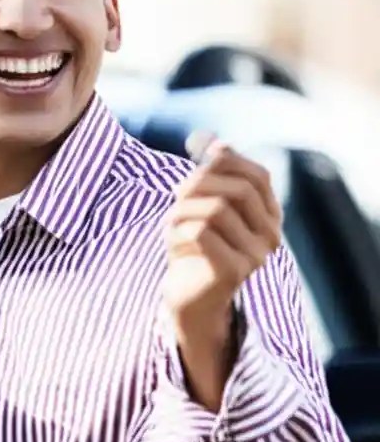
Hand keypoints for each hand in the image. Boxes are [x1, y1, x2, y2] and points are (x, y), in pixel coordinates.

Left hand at [162, 138, 281, 407]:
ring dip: (181, 211)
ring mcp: (255, 256)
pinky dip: (176, 232)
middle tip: (174, 195)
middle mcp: (270, 236)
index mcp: (268, 217)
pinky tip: (171, 245)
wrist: (187, 301)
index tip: (198, 162)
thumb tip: (212, 140)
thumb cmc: (193, 250)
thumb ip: (210, 175)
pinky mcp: (233, 272)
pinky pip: (200, 233)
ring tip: (170, 225)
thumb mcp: (200, 207)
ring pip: (215, 209)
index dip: (227, 162)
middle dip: (198, 185)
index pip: (258, 175)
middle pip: (237, 189)